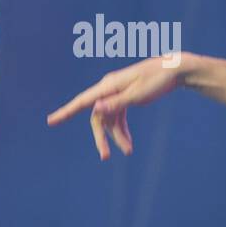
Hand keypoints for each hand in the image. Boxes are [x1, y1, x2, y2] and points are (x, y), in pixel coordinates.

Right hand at [45, 54, 189, 159]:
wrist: (175, 70)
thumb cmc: (157, 80)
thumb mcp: (138, 95)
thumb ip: (117, 103)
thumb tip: (95, 109)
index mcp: (108, 86)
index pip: (82, 101)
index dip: (66, 112)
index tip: (50, 121)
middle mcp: (109, 89)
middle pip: (98, 117)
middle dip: (101, 137)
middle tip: (105, 156)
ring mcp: (117, 94)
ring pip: (109, 120)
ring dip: (117, 136)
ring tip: (129, 150)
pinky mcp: (126, 98)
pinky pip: (119, 117)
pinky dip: (122, 129)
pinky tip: (128, 142)